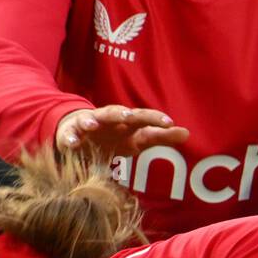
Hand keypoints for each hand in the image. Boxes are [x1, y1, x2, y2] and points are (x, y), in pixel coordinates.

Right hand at [56, 105, 189, 158]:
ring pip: (90, 119)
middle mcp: (109, 120)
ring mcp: (89, 125)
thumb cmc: (114, 138)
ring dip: (91, 120)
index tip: (170, 123)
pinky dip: (70, 139)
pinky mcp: (72, 134)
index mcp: (127, 122)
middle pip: (116, 113)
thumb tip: (188, 133)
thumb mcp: (138, 140)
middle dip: (121, 113)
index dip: (155, 119)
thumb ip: (161, 138)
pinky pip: (70, 136)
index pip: (144, 118)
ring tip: (93, 124)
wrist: (82, 135)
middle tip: (127, 115)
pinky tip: (72, 144)